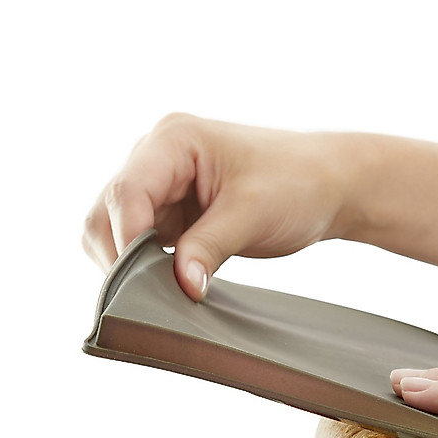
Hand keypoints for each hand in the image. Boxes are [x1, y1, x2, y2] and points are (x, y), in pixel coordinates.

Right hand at [82, 114, 351, 299]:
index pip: (126, 192)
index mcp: (173, 139)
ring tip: (160, 292)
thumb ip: (208, 249)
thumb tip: (179, 287)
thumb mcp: (252, 216)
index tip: (141, 284)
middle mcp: (158, 156)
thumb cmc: (298, 183)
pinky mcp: (171, 212)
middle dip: (119, 256)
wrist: (330, 186)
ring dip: (129, 264)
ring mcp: (162, 185)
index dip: (127, 240)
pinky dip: (144, 267)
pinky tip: (166, 285)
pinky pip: (139, 243)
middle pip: (107, 212)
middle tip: (145, 298)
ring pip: (115, 230)